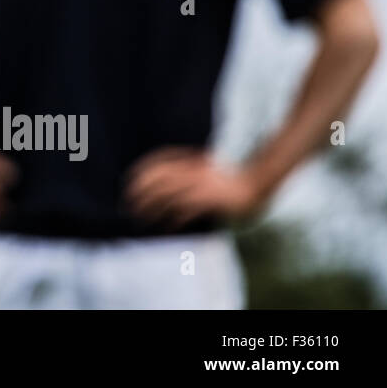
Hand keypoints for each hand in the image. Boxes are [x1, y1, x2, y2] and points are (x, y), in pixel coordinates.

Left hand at [125, 147, 264, 226]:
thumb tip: (172, 177)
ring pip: (168, 195)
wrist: (259, 182)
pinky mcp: (211, 200)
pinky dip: (175, 219)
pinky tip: (168, 227)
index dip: (142, 169)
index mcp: (192, 161)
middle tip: (127, 200)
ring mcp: (202, 185)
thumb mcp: (209, 168)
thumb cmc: (234, 178)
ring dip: (151, 206)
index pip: (160, 160)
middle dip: (140, 189)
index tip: (129, 178)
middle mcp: (194, 171)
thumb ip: (191, 169)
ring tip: (139, 216)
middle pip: (159, 178)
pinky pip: (187, 210)